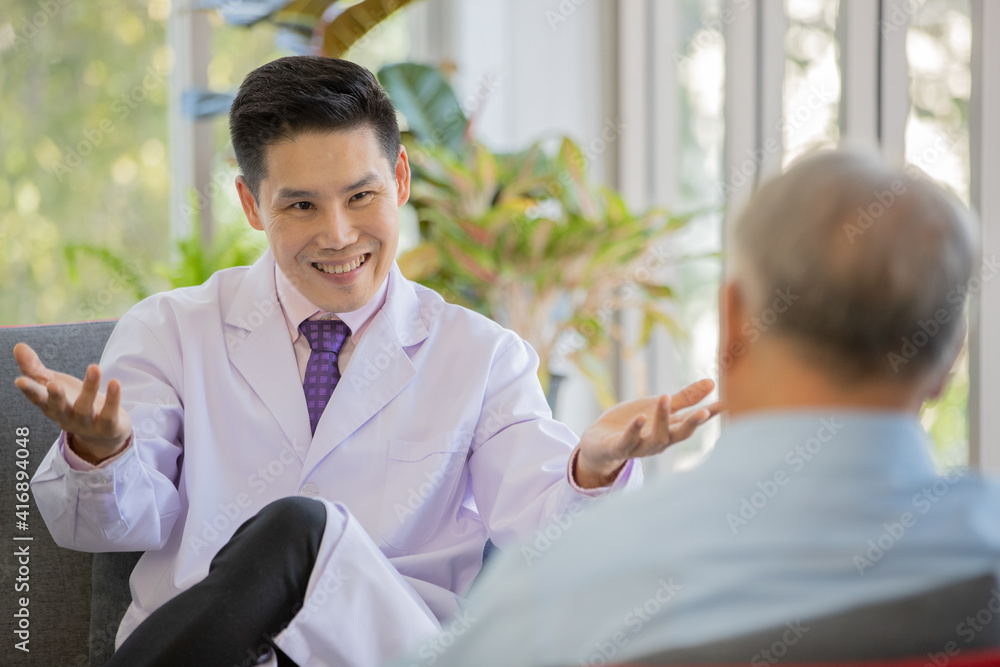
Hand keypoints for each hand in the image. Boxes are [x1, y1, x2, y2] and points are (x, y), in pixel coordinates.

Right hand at [13, 343, 131, 463]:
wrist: (103, 434)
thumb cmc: (72, 403)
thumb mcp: (53, 385)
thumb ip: (35, 368)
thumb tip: (18, 346)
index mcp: (50, 406)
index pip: (37, 398)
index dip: (29, 390)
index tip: (20, 380)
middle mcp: (65, 417)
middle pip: (58, 407)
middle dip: (55, 396)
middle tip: (54, 384)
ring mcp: (86, 424)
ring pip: (85, 408)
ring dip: (89, 388)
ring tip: (94, 367)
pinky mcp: (107, 427)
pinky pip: (109, 414)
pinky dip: (112, 399)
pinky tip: (114, 382)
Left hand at [575, 379, 721, 487]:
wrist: (599, 443)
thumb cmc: (634, 424)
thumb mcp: (660, 407)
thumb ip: (685, 398)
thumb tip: (712, 383)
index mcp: (671, 430)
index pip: (694, 421)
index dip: (712, 413)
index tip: (729, 403)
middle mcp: (659, 441)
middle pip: (680, 434)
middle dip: (692, 424)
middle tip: (705, 411)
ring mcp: (640, 446)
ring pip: (656, 438)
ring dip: (661, 419)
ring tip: (664, 397)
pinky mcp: (619, 447)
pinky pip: (628, 441)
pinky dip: (634, 430)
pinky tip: (640, 417)